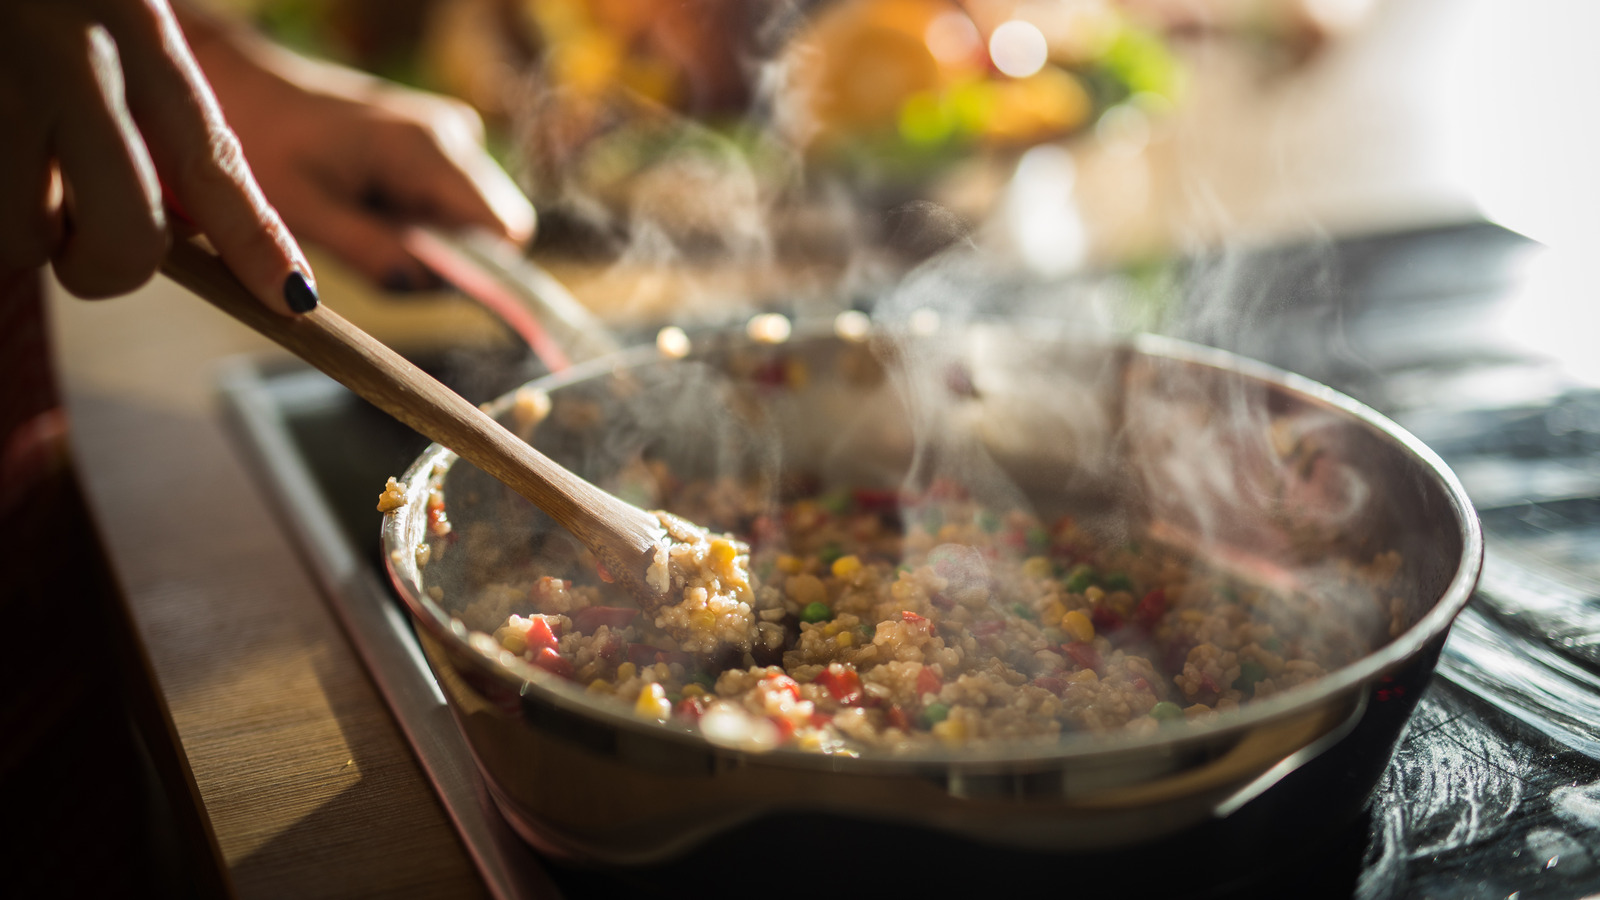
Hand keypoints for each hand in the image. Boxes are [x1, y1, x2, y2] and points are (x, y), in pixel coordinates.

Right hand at [0, 0, 313, 313]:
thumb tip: (184, 232)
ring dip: (21, 226)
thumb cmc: (38, 2)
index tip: (290, 297)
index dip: (254, 241)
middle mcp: (66, 56)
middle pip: (126, 235)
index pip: (211, 158)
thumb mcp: (109, 21)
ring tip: (9, 155)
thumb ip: (150, 112)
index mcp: (132, 24)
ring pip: (24, 240)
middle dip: (106, 265)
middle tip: (78, 240)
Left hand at [183, 10, 535, 290]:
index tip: (420, 277)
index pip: (504, 231)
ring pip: (477, 219)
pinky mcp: (441, 139)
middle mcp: (455, 134)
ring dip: (432, 239)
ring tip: (365, 219)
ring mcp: (452, 131)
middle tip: (377, 245)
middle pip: (495, 228)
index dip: (477, 271)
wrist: (242, 88)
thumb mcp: (307, 212)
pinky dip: (421, 218)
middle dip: (449, 258)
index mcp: (426, 150)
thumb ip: (371, 252)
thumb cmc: (263, 146)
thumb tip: (421, 285)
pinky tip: (372, 203)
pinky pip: (456, 201)